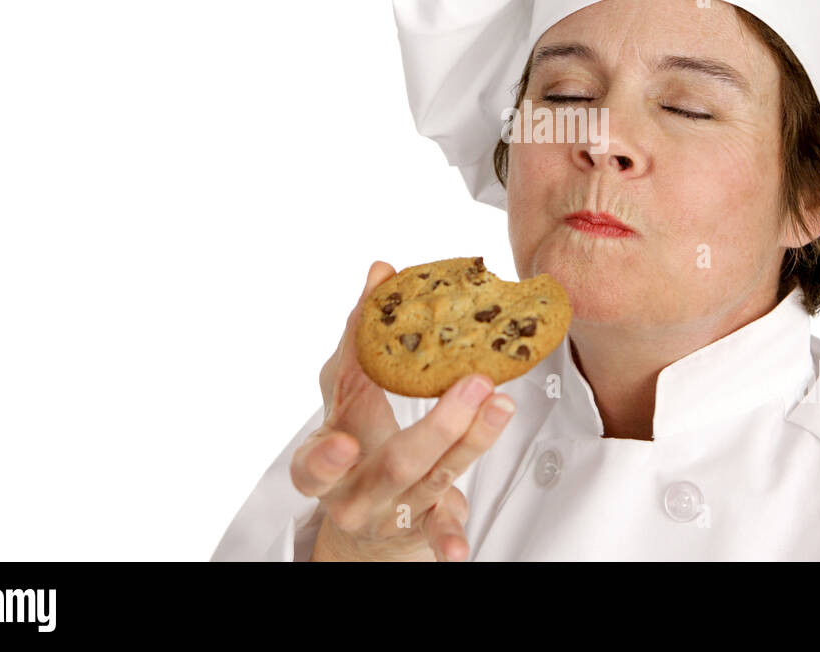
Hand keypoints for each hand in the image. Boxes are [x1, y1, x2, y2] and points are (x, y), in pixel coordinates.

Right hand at [291, 261, 515, 560]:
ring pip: (430, 481)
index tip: (343, 441)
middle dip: (438, 425)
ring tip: (500, 404)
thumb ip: (360, 334)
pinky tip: (461, 549)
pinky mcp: (417, 527)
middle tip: (473, 382)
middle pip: (395, 463)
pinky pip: (436, 532)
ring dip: (469, 443)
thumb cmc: (352, 435)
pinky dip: (448, 539)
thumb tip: (381, 269)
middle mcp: (352, 489)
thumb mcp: (346, 389)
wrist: (359, 516)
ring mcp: (386, 511)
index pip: (319, 451)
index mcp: (326, 452)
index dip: (325, 454)